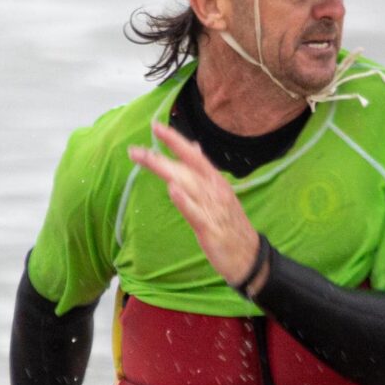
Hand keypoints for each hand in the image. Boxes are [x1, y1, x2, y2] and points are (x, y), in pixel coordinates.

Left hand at [128, 124, 264, 293]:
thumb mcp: (219, 194)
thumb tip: (194, 148)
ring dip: (166, 171)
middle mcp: (215, 190)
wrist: (249, 257)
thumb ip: (203, 172)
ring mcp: (213, 209)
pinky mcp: (210, 229)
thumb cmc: (230, 226)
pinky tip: (172, 190)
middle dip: (160, 156)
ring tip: (146, 160)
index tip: (155, 127)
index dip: (175, 140)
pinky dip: (184, 201)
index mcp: (215, 181)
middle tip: (135, 150)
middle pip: (186, 167)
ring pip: (187, 185)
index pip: (193, 155)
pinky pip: (195, 212)